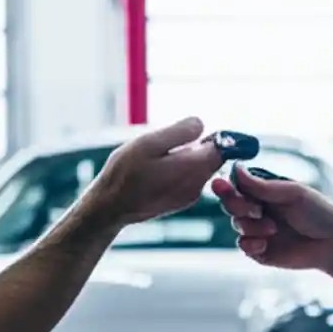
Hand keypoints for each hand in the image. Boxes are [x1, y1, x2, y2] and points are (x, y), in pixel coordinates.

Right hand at [85, 117, 223, 227]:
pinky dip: (181, 170)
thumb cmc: (125, 172)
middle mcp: (198, 185)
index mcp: (193, 168)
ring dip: (188, 158)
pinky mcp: (181, 201)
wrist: (110, 207)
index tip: (190, 133)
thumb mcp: (149, 143)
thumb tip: (200, 125)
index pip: (222, 148)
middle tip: (169, 143)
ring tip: (160, 157)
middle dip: (198, 146)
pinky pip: (191, 179)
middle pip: (213, 158)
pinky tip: (159, 170)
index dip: (212, 135)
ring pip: (202, 168)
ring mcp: (190, 196)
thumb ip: (180, 132)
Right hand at [210, 164, 332, 270]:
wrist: (332, 242)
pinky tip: (265, 244)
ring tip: (273, 229)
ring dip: (251, 226)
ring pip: (236, 224)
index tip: (221, 186)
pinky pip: (243, 246)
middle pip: (230, 204)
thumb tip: (235, 168)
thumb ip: (262, 186)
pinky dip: (251, 244)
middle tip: (256, 210)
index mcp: (263, 190)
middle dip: (237, 206)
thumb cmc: (317, 211)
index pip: (236, 185)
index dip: (226, 187)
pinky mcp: (259, 250)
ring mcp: (257, 229)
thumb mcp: (292, 193)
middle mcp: (257, 208)